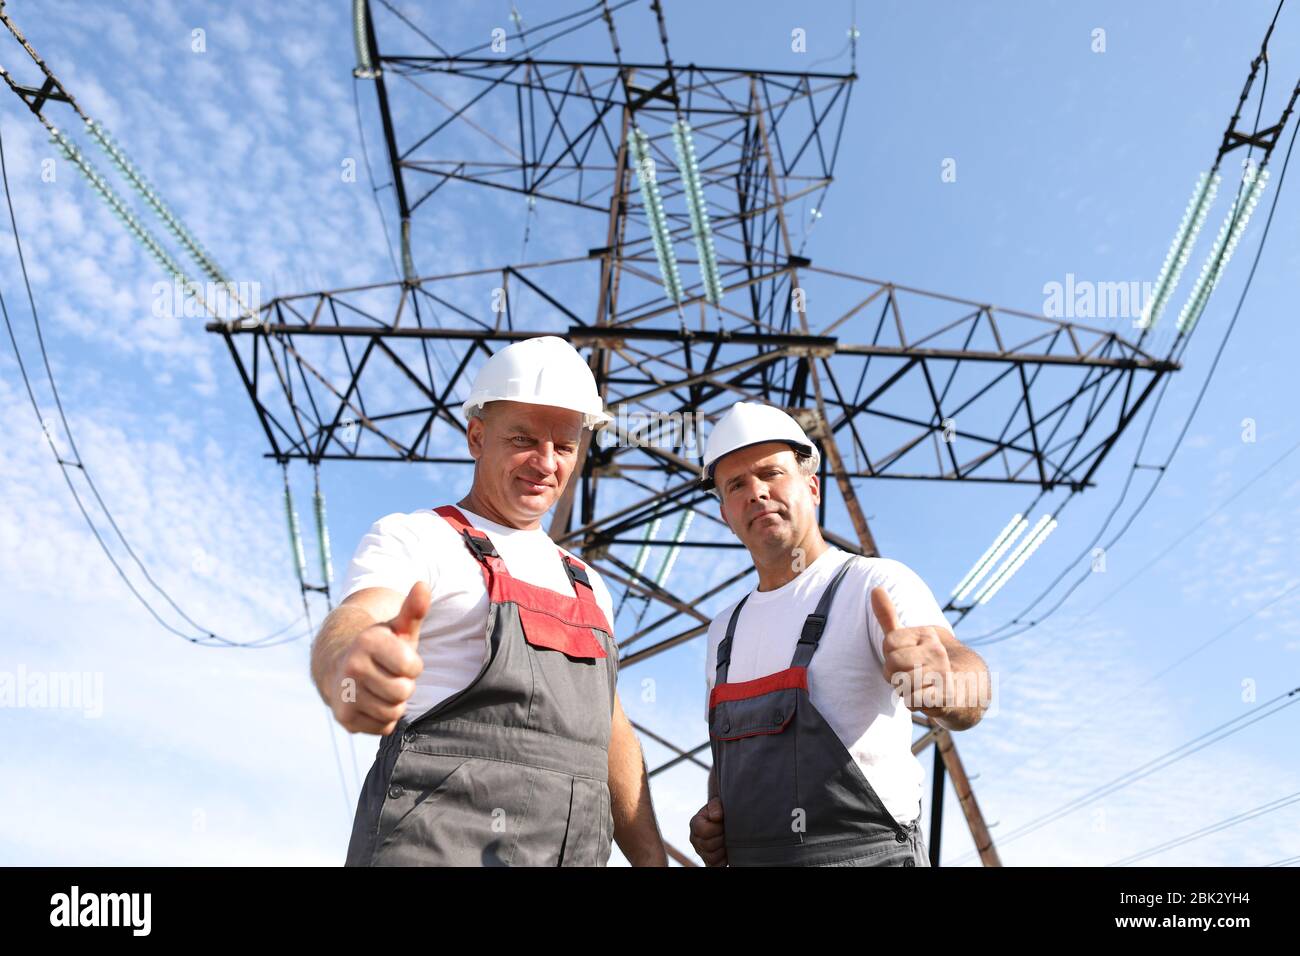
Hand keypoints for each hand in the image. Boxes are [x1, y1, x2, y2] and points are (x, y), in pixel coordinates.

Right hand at [327, 581, 429, 734]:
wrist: (340, 666)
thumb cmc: (381, 646)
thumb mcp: (398, 627)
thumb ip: (414, 609)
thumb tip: (423, 585)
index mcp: (368, 642)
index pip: (412, 667)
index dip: (413, 666)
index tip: (401, 658)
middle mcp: (352, 666)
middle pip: (402, 692)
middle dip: (404, 686)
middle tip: (391, 676)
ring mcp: (345, 693)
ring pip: (393, 712)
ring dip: (394, 703)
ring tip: (381, 688)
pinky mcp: (344, 718)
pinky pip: (382, 727)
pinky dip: (383, 719)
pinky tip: (372, 702)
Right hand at [689, 798, 726, 866]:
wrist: (724, 820)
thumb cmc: (721, 811)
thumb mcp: (718, 804)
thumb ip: (716, 806)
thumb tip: (716, 817)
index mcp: (695, 824)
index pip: (704, 831)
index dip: (717, 828)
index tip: (723, 823)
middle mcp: (694, 839)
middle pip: (708, 845)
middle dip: (722, 838)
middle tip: (726, 832)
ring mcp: (701, 851)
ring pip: (712, 857)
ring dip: (723, 850)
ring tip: (727, 840)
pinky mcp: (708, 861)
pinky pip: (715, 866)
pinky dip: (723, 860)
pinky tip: (726, 850)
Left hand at [871, 586, 953, 715]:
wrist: (966, 690)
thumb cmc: (928, 663)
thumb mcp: (908, 638)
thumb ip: (889, 616)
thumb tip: (875, 588)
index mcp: (926, 634)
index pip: (888, 644)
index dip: (891, 657)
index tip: (907, 659)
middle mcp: (936, 651)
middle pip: (891, 665)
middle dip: (895, 676)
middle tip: (913, 676)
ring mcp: (943, 673)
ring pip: (900, 685)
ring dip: (905, 691)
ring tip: (921, 687)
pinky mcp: (946, 696)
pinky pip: (911, 702)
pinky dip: (914, 704)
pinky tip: (928, 699)